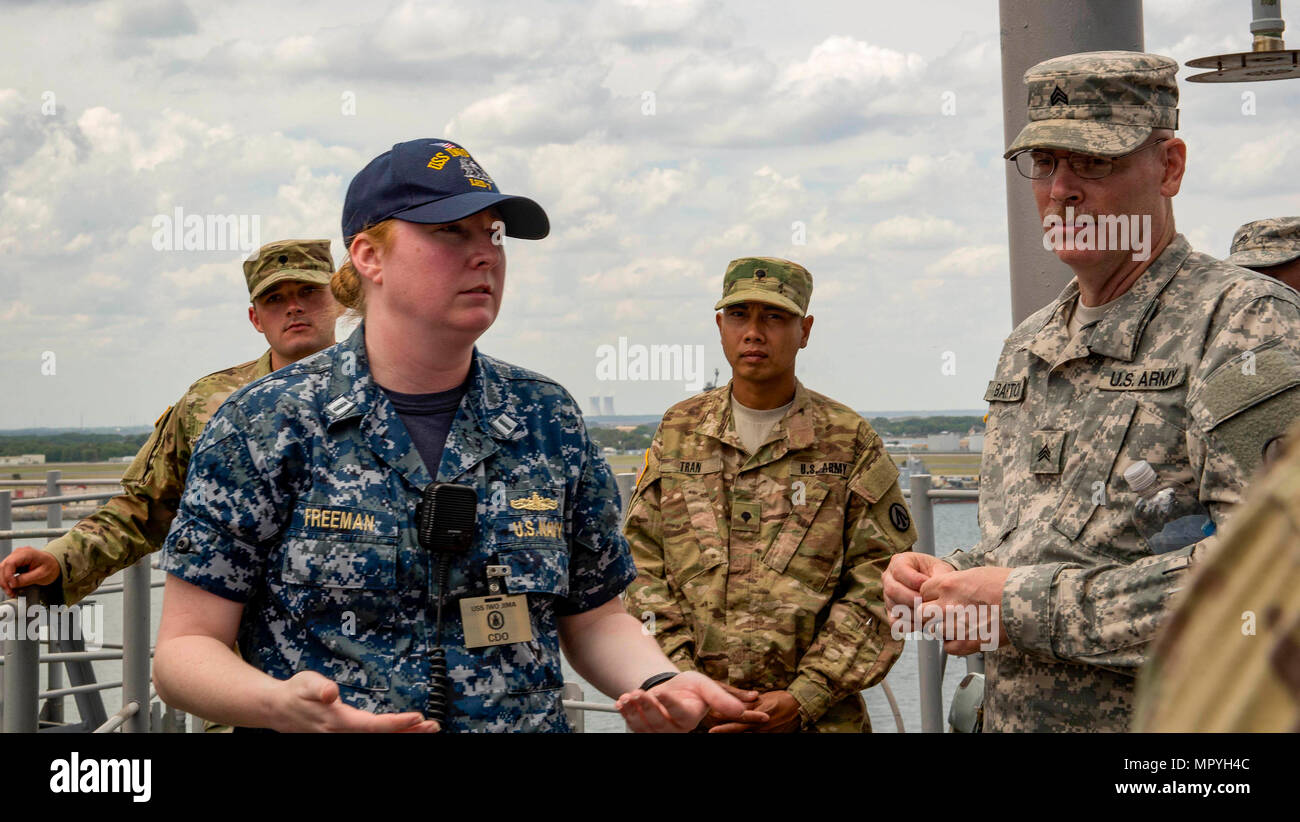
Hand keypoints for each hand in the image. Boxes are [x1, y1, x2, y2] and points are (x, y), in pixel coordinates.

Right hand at [0, 547, 60, 597]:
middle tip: (10, 592)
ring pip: (2, 570)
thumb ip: (27, 579)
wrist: (54, 564)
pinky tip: (12, 588)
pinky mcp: (14, 563)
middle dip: (4, 581)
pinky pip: (5, 571)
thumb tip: (13, 584)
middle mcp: (19, 553)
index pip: (10, 563)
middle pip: (3, 566)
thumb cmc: (50, 566)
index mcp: (27, 553)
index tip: (12, 585)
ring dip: (4, 582)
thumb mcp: (42, 574)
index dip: (8, 575)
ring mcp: (15, 557)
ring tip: (11, 592)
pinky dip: (7, 581)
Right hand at [271, 671, 439, 732]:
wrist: (278, 709)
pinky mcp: (345, 734)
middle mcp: (341, 733)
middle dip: (408, 732)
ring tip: (427, 728)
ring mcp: (342, 736)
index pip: (371, 726)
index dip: (396, 723)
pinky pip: (372, 737)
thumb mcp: (305, 683)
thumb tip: (332, 692)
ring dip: (404, 734)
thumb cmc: (295, 693)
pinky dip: (392, 734)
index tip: (416, 717)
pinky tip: (406, 731)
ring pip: (378, 739)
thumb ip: (320, 687)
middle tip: (432, 725)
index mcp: (336, 721)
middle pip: (380, 736)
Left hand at [615, 672, 768, 732]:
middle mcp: (674, 729)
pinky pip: (633, 725)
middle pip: (659, 722)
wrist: (671, 688)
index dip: (670, 704)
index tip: (662, 692)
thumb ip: (720, 698)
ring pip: (644, 725)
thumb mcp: (704, 686)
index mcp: (690, 719)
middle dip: (648, 706)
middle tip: (640, 692)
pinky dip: (626, 713)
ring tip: (630, 695)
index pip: (680, 714)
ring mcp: (658, 730)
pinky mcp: (644, 729)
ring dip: (634, 710)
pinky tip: (623, 702)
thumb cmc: (689, 688)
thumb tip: (740, 711)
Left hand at [709, 690, 801, 732]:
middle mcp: (761, 725)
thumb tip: (733, 705)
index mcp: (758, 712)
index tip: (711, 724)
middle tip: (711, 731)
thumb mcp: (765, 698)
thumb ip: (749, 703)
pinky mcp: (771, 737)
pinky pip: (755, 738)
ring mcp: (766, 733)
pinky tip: (742, 735)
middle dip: (725, 731)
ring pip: (746, 736)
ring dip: (734, 733)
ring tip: (719, 733)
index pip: (737, 717)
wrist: (799, 708)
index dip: (724, 722)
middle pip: (739, 730)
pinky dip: (746, 736)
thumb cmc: (781, 699)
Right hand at [883, 552, 953, 631]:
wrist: (936, 584)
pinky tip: (923, 624)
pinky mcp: (891, 612)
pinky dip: (909, 625)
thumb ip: (939, 577)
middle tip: (928, 603)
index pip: (899, 571)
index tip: (929, 586)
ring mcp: (887, 596)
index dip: (914, 580)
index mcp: (899, 562)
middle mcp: (888, 578)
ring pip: (894, 607)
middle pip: (892, 590)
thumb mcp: (940, 569)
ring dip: (913, 613)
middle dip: (912, 599)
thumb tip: (935, 589)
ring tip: (929, 614)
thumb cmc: (937, 573)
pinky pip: (895, 622)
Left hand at [918, 566, 1010, 654]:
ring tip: (960, 625)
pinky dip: (954, 644)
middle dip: (931, 614)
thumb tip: (946, 588)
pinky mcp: (967, 644)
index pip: (923, 591)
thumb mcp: (975, 574)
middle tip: (944, 614)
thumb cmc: (1006, 585)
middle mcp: (946, 605)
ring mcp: (955, 626)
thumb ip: (955, 583)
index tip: (940, 599)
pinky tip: (966, 637)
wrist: (1027, 603)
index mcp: (948, 584)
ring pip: (934, 631)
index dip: (931, 596)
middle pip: (922, 612)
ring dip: (943, 629)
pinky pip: (948, 647)